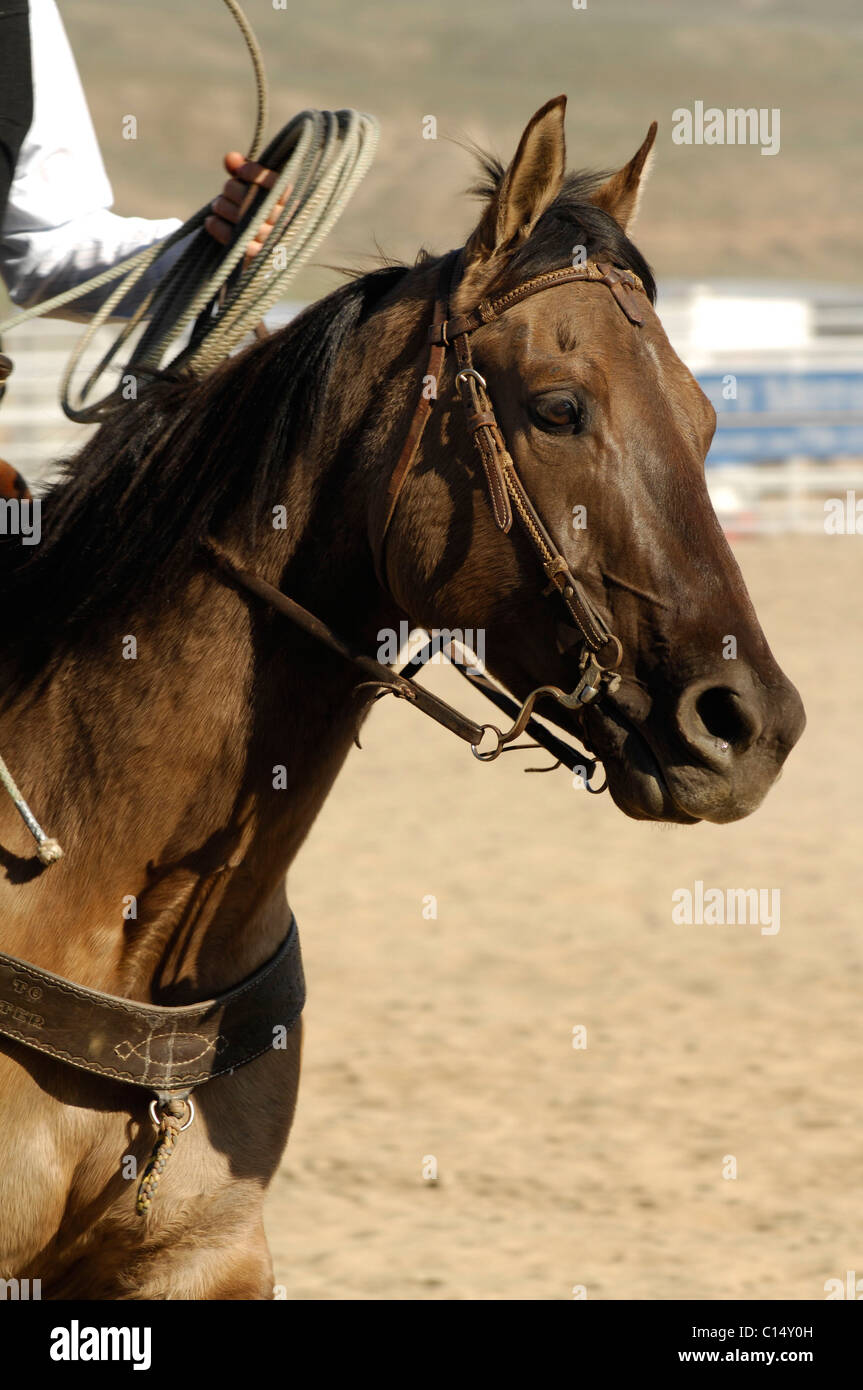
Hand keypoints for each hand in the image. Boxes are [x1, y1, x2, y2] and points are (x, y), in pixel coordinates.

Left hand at [205, 151, 291, 265]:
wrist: (262, 254)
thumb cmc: (257, 214)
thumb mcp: (253, 191)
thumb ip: (243, 172)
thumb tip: (231, 158)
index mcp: (287, 201)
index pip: (272, 181)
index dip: (252, 172)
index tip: (239, 171)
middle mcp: (282, 220)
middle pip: (250, 196)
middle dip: (230, 190)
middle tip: (225, 194)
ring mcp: (269, 239)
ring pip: (238, 215)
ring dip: (220, 206)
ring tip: (218, 207)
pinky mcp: (255, 256)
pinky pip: (231, 236)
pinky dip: (216, 226)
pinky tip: (211, 221)